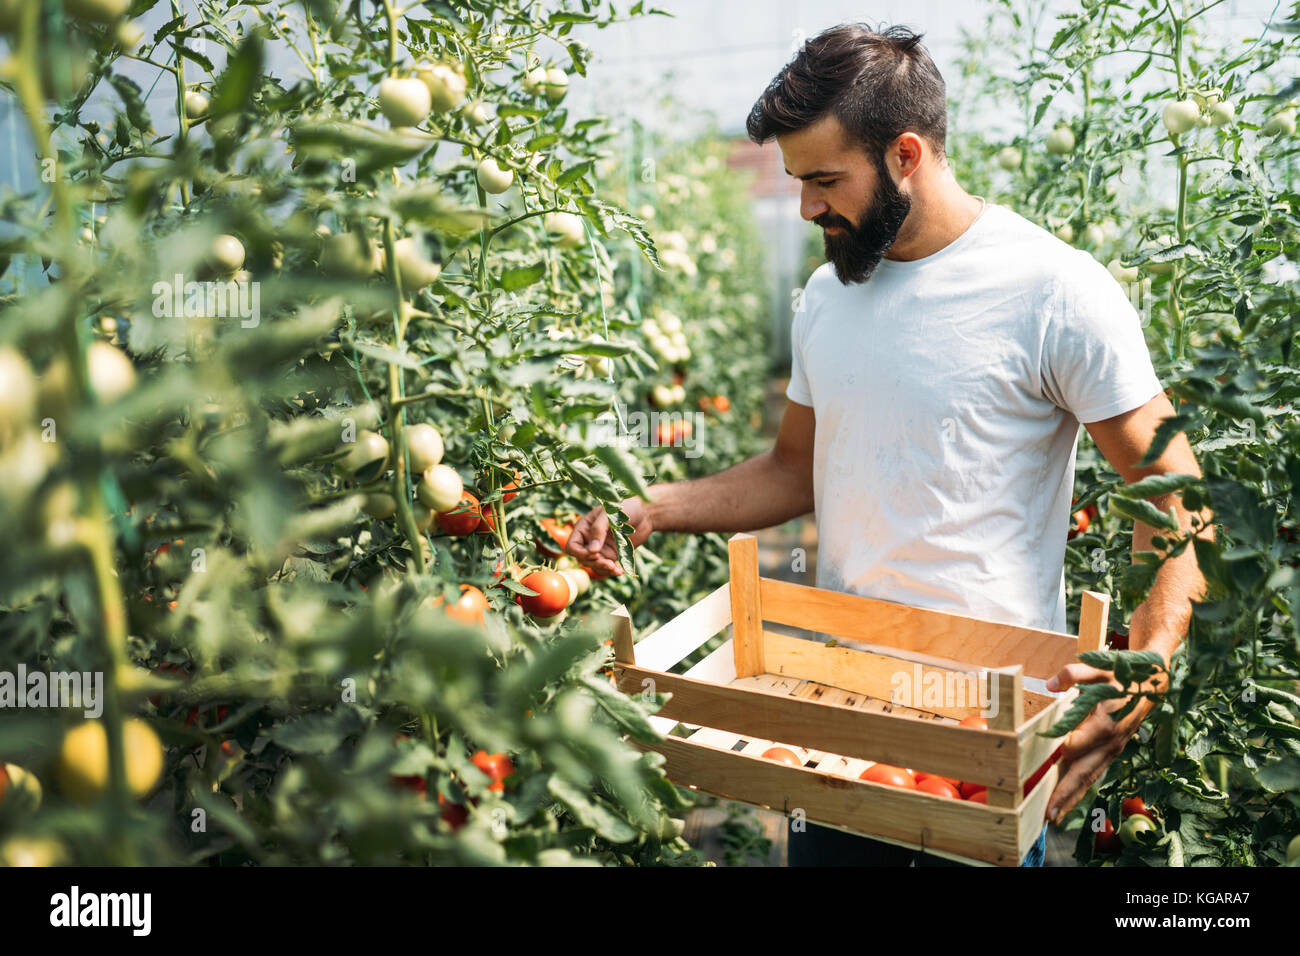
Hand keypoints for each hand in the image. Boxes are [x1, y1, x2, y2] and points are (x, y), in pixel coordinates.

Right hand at [566, 497, 651, 576]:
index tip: (595, 553)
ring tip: (616, 569)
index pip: (572, 546)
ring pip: (594, 566)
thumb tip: (592, 550)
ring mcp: (601, 548)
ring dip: (604, 569)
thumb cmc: (627, 507)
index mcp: (584, 528)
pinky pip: (607, 568)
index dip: (580, 553)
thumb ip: (598, 530)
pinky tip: (620, 571)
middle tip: (610, 563)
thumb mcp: (610, 515)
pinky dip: (612, 572)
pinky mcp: (612, 554)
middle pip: (583, 559)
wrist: (646, 513)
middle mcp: (590, 539)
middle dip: (595, 563)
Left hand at [1043, 662, 1157, 824]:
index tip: (1038, 766)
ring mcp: (1112, 752)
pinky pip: (1094, 775)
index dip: (1059, 754)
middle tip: (1047, 814)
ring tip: (1052, 817)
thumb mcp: (1099, 668)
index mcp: (1105, 723)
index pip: (1077, 745)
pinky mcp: (1111, 754)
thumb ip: (1075, 674)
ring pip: (1089, 779)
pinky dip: (1080, 791)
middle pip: (1083, 772)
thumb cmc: (1121, 676)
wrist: (1152, 686)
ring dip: (1071, 799)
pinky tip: (1066, 804)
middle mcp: (1110, 743)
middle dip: (1065, 794)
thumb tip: (1052, 684)